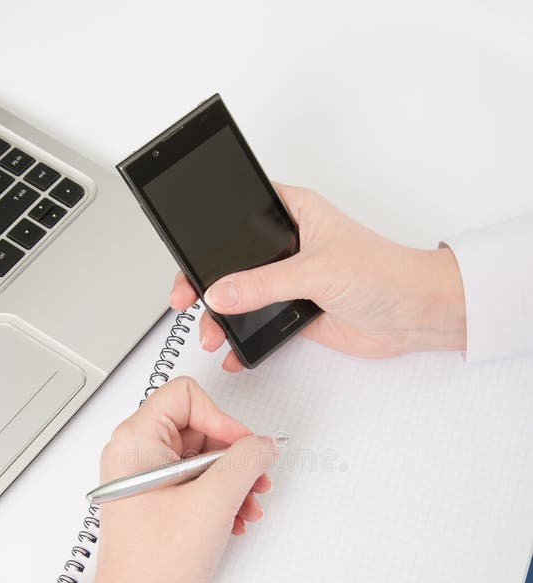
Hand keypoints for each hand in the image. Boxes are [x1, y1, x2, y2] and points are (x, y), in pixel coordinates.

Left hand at [85, 377, 276, 582]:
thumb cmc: (156, 564)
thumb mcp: (214, 501)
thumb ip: (246, 461)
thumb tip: (263, 443)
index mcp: (135, 441)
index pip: (185, 396)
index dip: (222, 418)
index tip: (241, 448)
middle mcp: (134, 454)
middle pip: (198, 428)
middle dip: (233, 456)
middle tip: (257, 480)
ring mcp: (143, 479)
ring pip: (201, 458)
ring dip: (232, 480)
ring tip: (248, 508)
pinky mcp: (154, 501)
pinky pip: (194, 482)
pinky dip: (219, 497)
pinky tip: (235, 520)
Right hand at [169, 184, 465, 371]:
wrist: (414, 315)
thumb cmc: (384, 272)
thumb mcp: (316, 270)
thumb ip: (263, 282)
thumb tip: (221, 292)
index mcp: (292, 213)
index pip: (235, 215)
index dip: (206, 235)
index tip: (187, 260)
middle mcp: (287, 245)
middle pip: (232, 260)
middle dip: (207, 284)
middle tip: (188, 302)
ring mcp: (290, 280)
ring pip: (243, 295)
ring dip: (223, 316)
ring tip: (213, 334)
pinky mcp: (296, 313)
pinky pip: (260, 325)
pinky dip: (245, 340)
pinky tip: (234, 351)